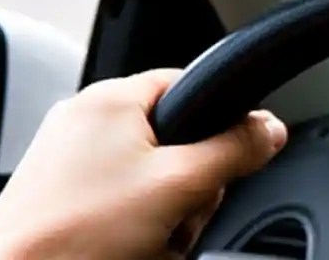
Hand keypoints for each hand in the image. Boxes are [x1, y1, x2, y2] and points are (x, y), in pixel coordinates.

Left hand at [0, 69, 286, 259]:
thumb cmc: (79, 235)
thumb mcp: (180, 185)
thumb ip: (235, 149)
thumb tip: (271, 128)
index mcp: (109, 98)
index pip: (191, 86)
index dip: (219, 124)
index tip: (227, 161)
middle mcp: (82, 120)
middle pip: (175, 138)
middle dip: (189, 184)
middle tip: (177, 213)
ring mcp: (65, 160)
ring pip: (150, 175)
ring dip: (165, 211)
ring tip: (147, 238)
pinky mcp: (57, 196)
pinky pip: (120, 199)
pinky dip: (134, 224)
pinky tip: (129, 247)